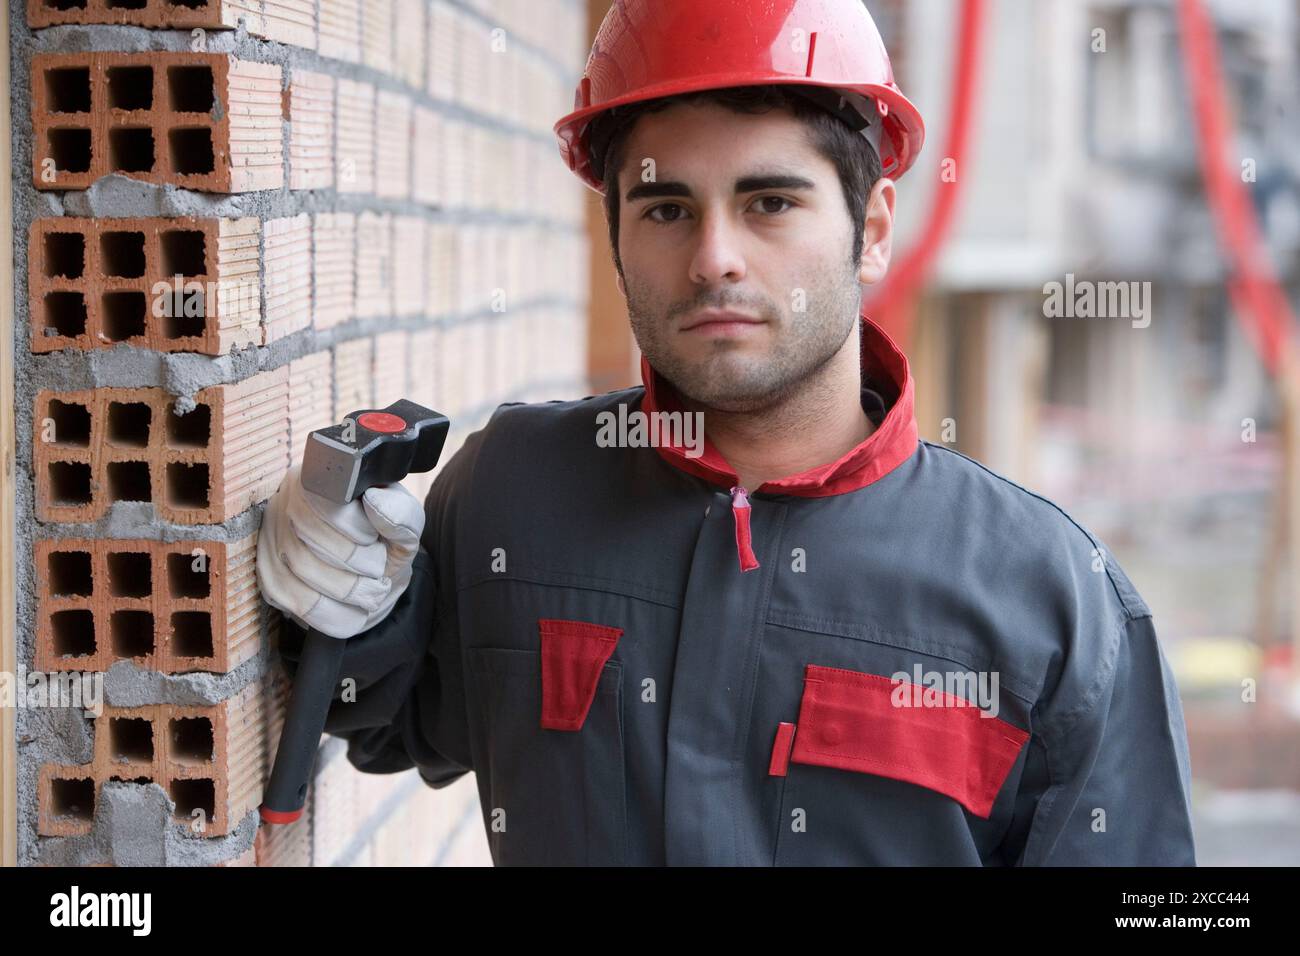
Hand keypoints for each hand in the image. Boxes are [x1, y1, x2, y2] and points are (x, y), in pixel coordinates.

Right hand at [256, 464, 425, 638]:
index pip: (326, 501)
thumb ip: (400, 513)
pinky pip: (297, 602)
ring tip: (372, 591)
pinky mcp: (270, 578)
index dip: (357, 530)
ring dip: (348, 590)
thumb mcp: (404, 527)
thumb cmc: (385, 544)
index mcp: (320, 480)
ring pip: (302, 570)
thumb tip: (374, 501)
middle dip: (357, 563)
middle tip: (380, 573)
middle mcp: (286, 504)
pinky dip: (335, 613)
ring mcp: (273, 543)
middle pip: (310, 535)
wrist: (373, 579)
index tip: (377, 541)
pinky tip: (354, 609)